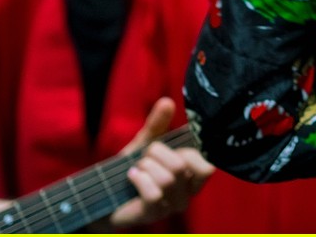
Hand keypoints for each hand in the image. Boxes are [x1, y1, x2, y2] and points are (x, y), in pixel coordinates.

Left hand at [110, 98, 213, 227]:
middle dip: (157, 153)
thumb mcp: (146, 143)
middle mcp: (187, 193)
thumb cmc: (134, 168)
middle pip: (181, 166)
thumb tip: (167, 101)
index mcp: (192, 175)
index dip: (189, 153)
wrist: (107, 192)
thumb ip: (158, 124)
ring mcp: (171, 206)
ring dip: (146, 167)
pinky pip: (154, 194)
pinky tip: (131, 177)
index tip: (171, 147)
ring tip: (137, 168)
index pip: (207, 167)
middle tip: (146, 156)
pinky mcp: (154, 214)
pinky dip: (139, 180)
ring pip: (167, 179)